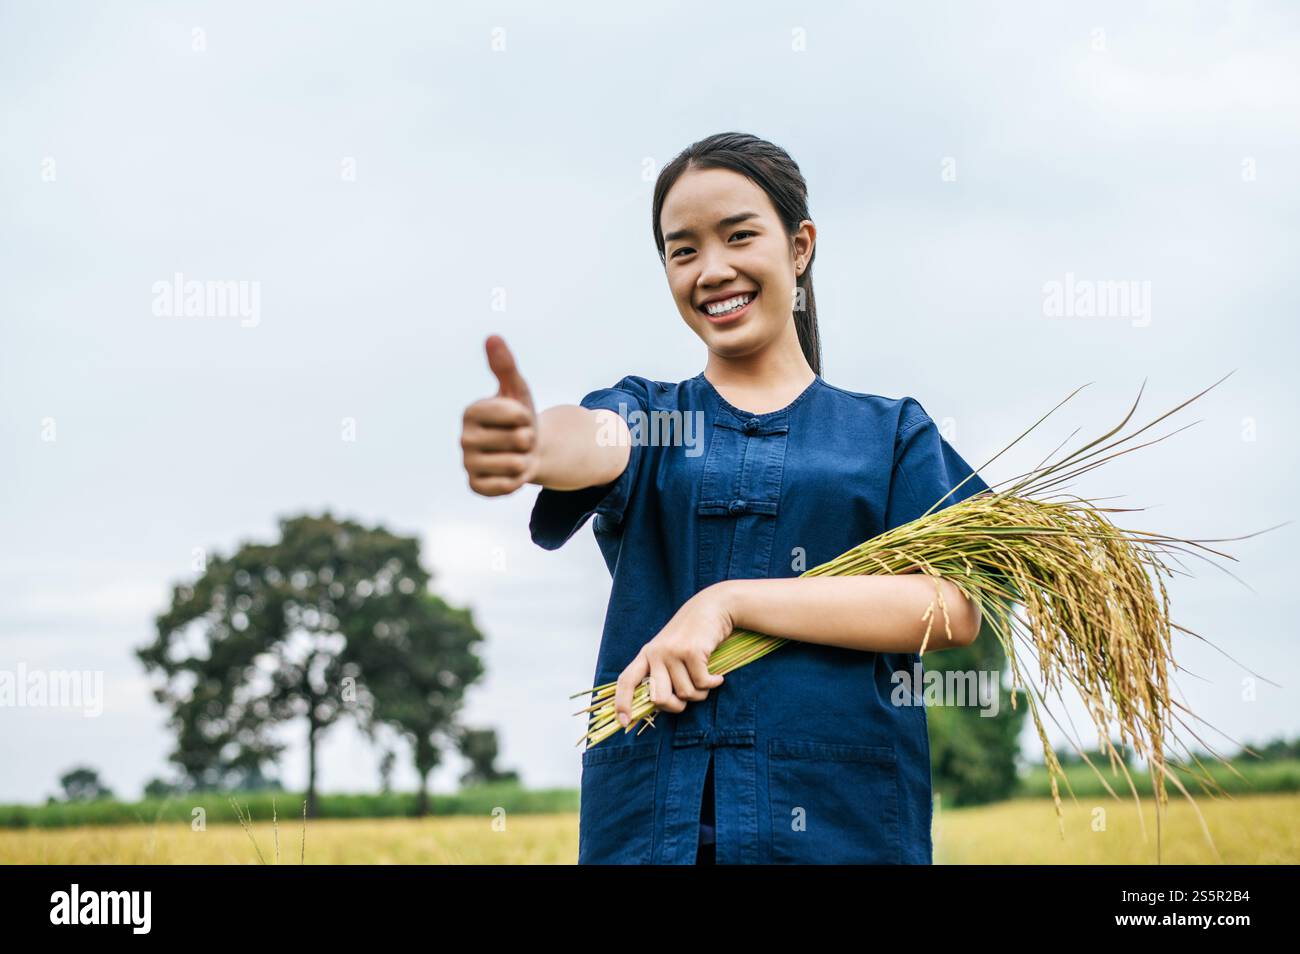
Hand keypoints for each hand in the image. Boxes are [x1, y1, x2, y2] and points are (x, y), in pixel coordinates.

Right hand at [462, 335, 539, 495]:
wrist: (526, 450)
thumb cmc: (519, 417)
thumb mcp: (516, 389)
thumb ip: (504, 365)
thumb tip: (492, 337)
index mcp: (471, 412)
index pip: (514, 413)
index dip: (527, 415)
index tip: (519, 416)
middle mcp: (464, 438)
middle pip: (518, 440)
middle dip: (528, 439)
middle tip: (519, 438)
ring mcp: (468, 464)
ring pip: (515, 464)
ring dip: (525, 460)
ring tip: (516, 454)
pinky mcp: (476, 486)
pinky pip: (505, 487)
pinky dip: (517, 480)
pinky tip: (510, 472)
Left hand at [614, 583, 734, 726]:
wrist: (713, 607)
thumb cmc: (693, 634)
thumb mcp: (671, 650)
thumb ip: (663, 673)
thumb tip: (660, 705)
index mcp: (647, 654)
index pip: (626, 681)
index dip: (622, 703)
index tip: (623, 723)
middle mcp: (655, 653)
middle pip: (659, 699)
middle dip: (676, 707)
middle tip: (687, 702)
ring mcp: (672, 652)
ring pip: (685, 694)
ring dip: (700, 693)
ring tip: (707, 679)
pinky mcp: (691, 652)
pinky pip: (702, 684)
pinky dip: (713, 684)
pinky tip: (718, 677)